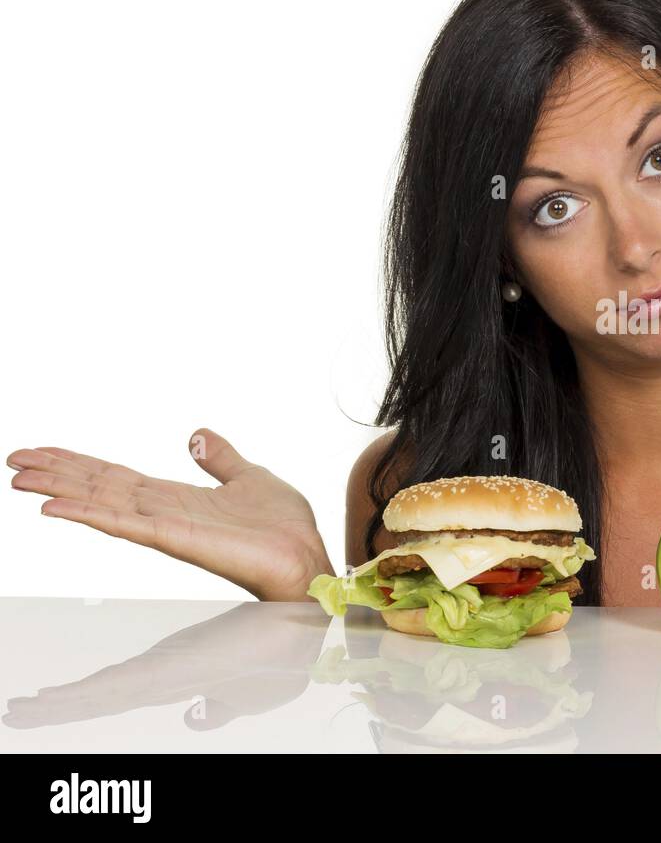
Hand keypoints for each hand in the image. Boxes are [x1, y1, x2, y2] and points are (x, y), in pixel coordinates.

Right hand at [7, 428, 333, 600]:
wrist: (304, 553)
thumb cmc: (282, 526)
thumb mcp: (249, 476)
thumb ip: (220, 458)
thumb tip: (197, 435)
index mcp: (175, 497)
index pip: (115, 477)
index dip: (79, 463)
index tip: (43, 450)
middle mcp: (162, 512)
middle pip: (98, 487)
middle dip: (57, 472)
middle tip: (13, 458)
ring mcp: (164, 526)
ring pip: (101, 502)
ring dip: (60, 488)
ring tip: (20, 476)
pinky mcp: (174, 538)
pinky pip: (123, 524)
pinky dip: (89, 514)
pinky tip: (55, 506)